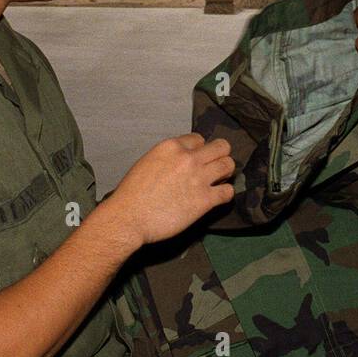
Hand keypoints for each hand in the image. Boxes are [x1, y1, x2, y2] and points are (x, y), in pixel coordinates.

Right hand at [107, 133, 234, 248]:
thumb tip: (180, 160)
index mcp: (172, 146)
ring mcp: (199, 178)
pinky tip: (217, 197)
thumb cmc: (132, 194)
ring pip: (228, 165)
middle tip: (214, 167)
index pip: (199, 139)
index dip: (199, 150)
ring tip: (218, 180)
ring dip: (226, 172)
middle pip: (221, 147)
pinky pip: (228, 192)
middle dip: (219, 156)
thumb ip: (169, 157)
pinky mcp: (205, 200)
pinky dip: (225, 194)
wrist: (129, 217)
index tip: (196, 160)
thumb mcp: (148, 162)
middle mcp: (188, 158)